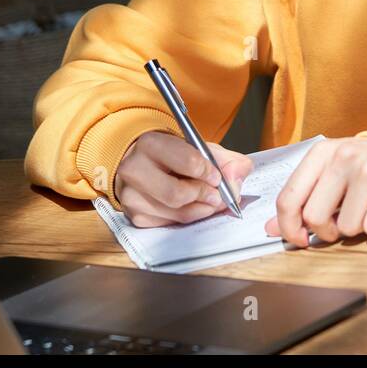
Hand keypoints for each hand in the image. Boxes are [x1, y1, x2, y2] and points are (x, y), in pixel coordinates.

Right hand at [114, 132, 253, 228]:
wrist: (148, 162)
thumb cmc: (176, 155)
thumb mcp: (203, 149)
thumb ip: (228, 161)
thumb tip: (235, 182)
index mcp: (151, 144)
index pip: (187, 162)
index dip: (208, 172)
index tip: (217, 177)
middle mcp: (134, 169)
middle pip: (177, 194)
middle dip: (204, 196)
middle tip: (217, 196)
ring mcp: (131, 195)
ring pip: (176, 212)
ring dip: (201, 209)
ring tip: (209, 201)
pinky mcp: (135, 216)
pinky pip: (170, 224)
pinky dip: (188, 217)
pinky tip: (192, 206)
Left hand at [264, 137, 366, 246]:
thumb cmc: (362, 167)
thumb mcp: (328, 173)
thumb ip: (300, 199)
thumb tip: (271, 229)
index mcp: (321, 153)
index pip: (289, 199)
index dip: (288, 227)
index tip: (299, 238)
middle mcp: (344, 157)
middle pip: (314, 217)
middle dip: (325, 231)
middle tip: (337, 224)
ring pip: (346, 227)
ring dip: (354, 228)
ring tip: (363, 209)